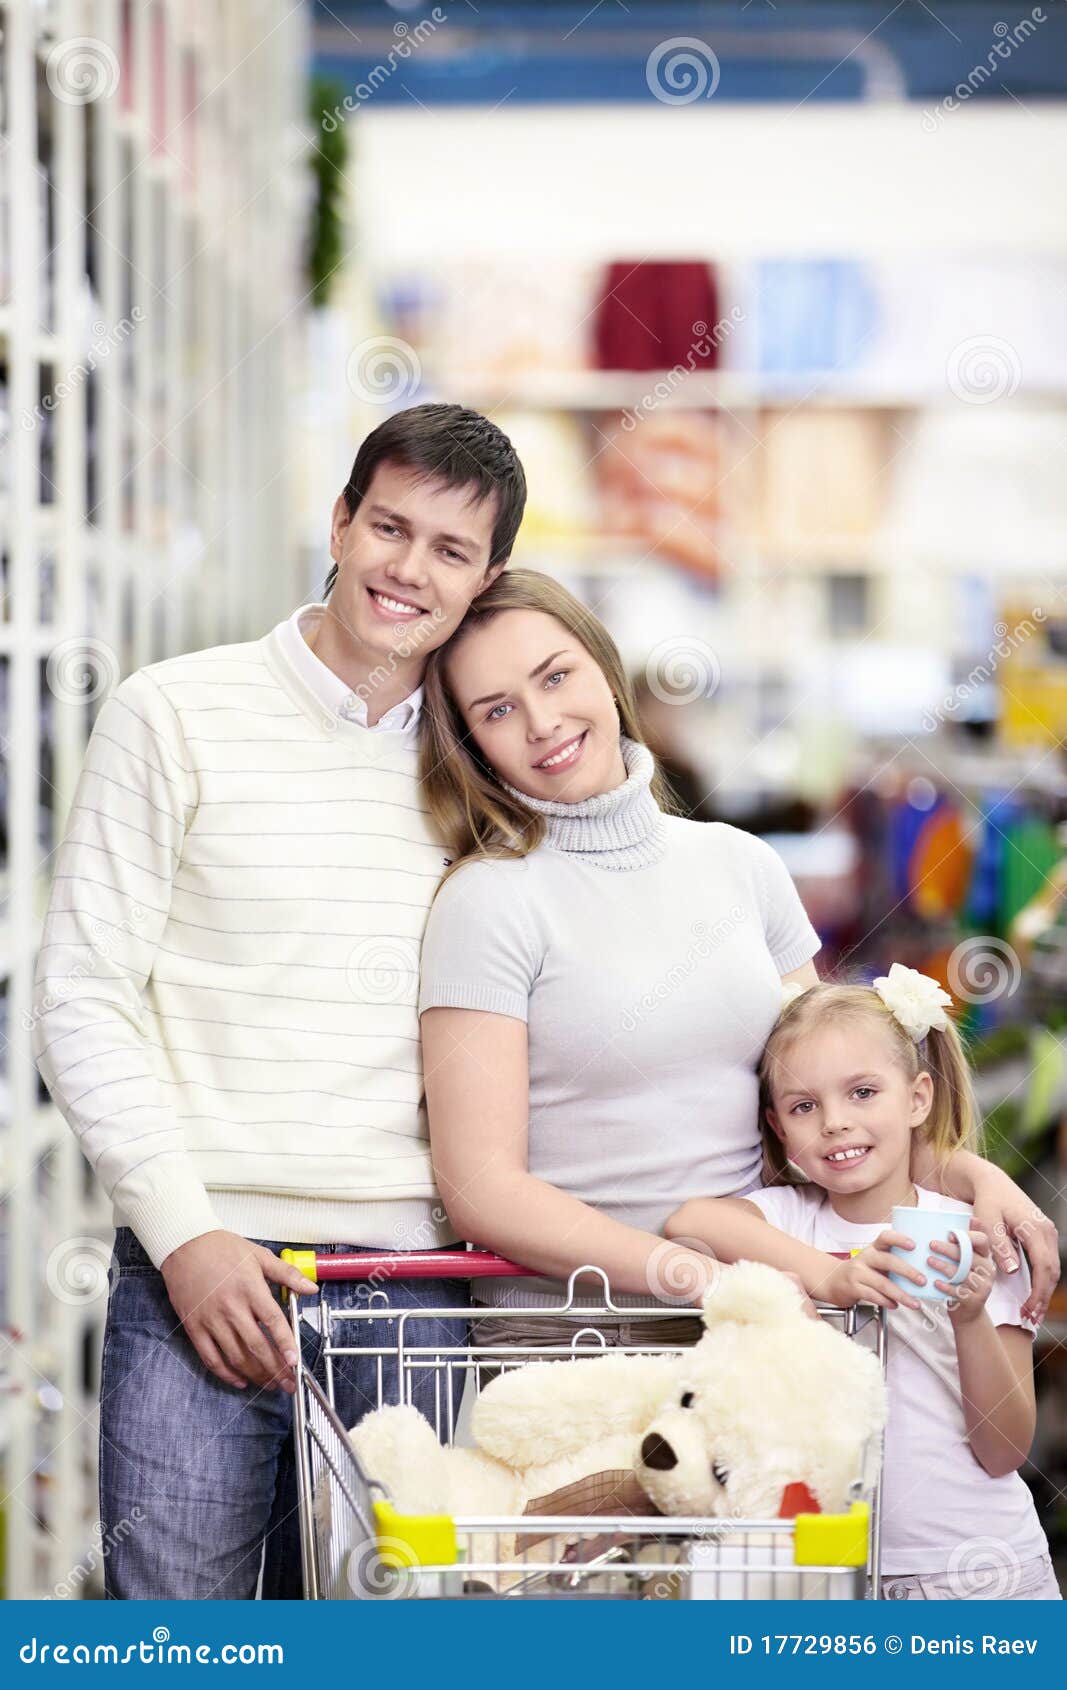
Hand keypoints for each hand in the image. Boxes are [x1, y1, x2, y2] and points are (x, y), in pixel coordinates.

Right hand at [161, 1230, 317, 1392]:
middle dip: (275, 1369)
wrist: (184, 1245)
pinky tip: (240, 1380)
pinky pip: (211, 1358)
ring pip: (236, 1356)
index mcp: (250, 1288)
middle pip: (257, 1346)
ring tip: (269, 1384)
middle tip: (288, 1383)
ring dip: (255, 1375)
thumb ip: (287, 1274)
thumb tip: (311, 1287)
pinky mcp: (194, 1328)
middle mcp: (231, 1307)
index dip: (285, 1344)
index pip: (273, 1322)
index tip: (295, 1361)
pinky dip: (226, 1373)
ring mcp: (211, 1320)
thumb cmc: (222, 1248)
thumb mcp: (259, 1255)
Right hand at [822, 1230, 925, 1311]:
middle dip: (907, 1271)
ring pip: (882, 1283)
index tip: (914, 1245)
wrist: (834, 1281)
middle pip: (887, 1260)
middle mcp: (865, 1257)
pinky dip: (886, 1302)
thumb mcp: (875, 1260)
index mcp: (874, 1248)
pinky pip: (873, 1295)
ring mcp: (857, 1272)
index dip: (899, 1239)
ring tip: (914, 1303)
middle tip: (922, 1280)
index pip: (885, 1237)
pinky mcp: (853, 1287)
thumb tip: (924, 1268)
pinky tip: (895, 1305)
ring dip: (901, 1294)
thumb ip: (893, 1260)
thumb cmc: (861, 1271)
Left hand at [929, 1228, 995, 1326]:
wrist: (967, 1312)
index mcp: (985, 1256)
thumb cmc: (960, 1280)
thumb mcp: (963, 1262)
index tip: (950, 1233)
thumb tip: (961, 1218)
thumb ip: (961, 1243)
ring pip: (964, 1274)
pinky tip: (935, 1282)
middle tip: (931, 1244)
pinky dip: (946, 1287)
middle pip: (969, 1256)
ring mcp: (984, 1286)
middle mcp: (988, 1270)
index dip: (968, 1235)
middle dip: (949, 1249)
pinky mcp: (976, 1301)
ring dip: (945, 1266)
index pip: (982, 1241)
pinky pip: (960, 1292)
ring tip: (929, 1261)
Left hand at [970, 1168, 1059, 1323]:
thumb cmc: (986, 1202)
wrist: (990, 1182)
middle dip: (1043, 1297)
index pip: (1043, 1268)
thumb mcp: (986, 1222)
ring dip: (1044, 1291)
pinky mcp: (1043, 1234)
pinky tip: (1034, 1294)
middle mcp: (1047, 1231)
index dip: (1038, 1292)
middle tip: (1031, 1318)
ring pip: (1052, 1268)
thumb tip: (1014, 1271)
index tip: (1028, 1310)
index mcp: (1035, 1229)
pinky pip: (1048, 1261)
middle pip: (1052, 1271)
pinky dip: (1043, 1280)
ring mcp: (1047, 1232)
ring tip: (1032, 1312)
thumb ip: (999, 1246)